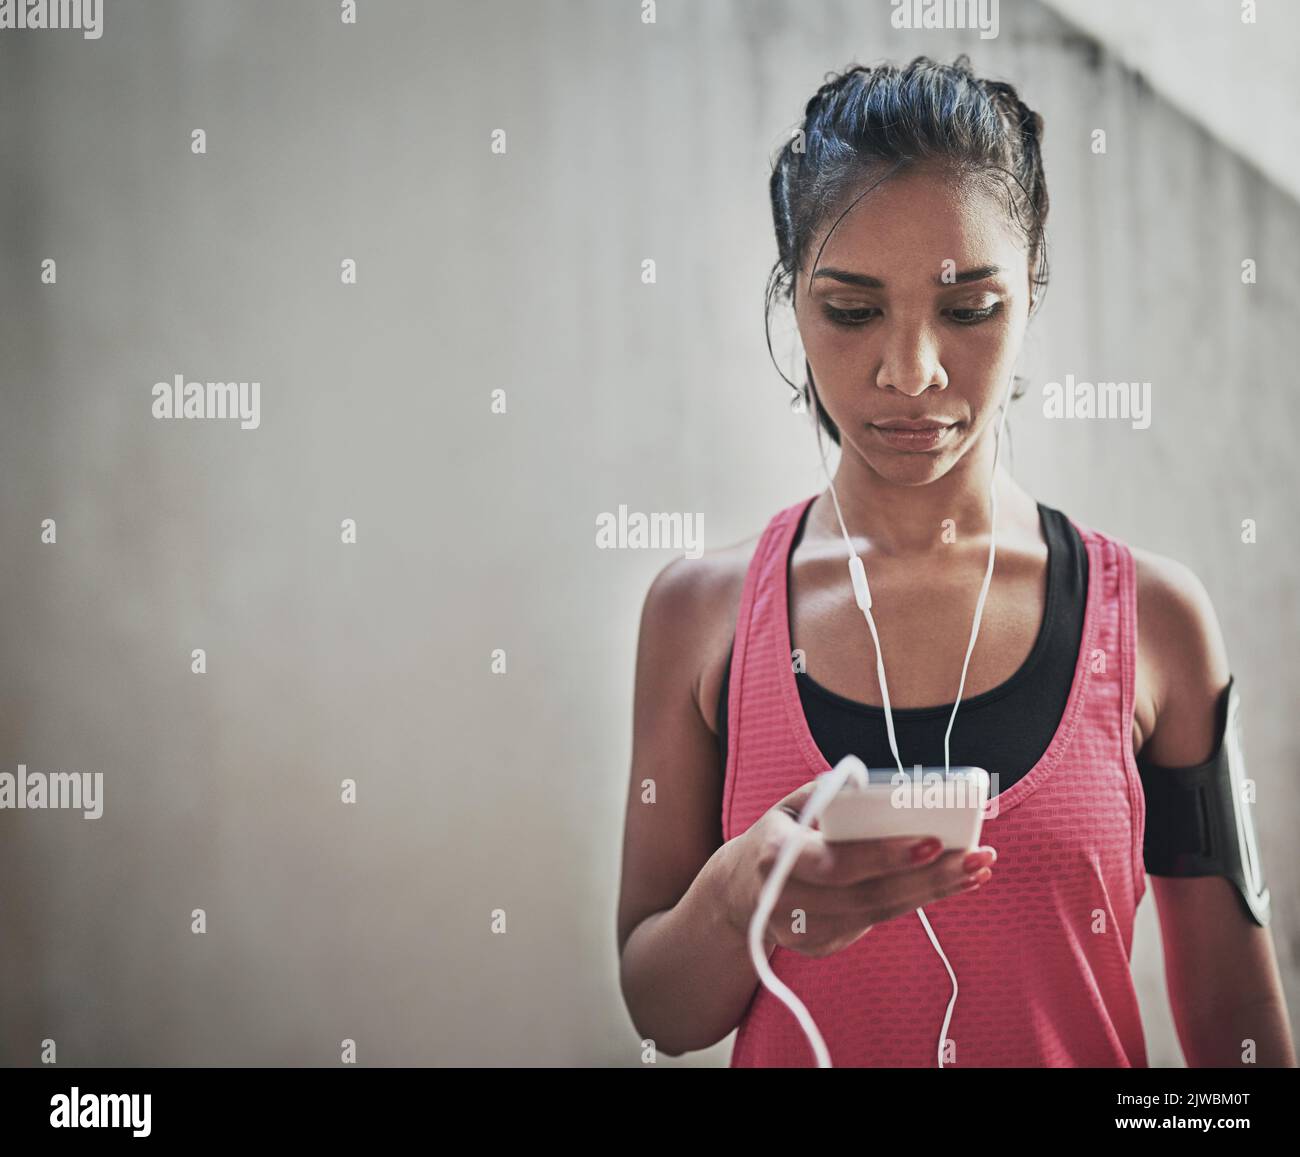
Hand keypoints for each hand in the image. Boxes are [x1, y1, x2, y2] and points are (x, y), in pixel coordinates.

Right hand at [722, 780, 995, 957]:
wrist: (740, 889)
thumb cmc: (780, 834)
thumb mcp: (791, 805)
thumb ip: (832, 796)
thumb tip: (883, 790)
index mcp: (776, 856)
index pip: (838, 862)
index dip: (885, 855)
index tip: (932, 840)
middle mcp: (787, 901)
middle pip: (869, 895)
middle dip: (929, 876)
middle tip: (977, 856)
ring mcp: (803, 932)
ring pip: (879, 913)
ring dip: (933, 890)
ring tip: (976, 867)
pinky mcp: (820, 946)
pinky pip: (874, 922)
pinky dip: (914, 902)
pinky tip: (947, 884)